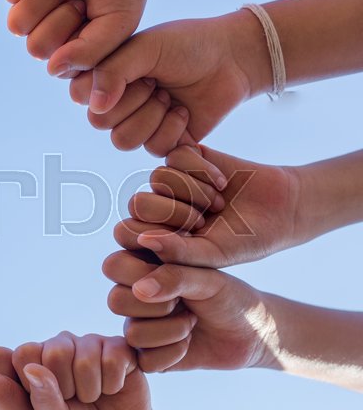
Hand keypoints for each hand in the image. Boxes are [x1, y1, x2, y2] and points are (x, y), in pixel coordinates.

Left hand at [8, 0, 161, 76]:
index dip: (74, 43)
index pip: (59, 67)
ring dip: (42, 1)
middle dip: (58, 21)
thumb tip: (52, 70)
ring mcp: (37, 5)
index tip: (93, 18)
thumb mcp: (119, 21)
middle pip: (36, 48)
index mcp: (78, 45)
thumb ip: (91, 53)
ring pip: (17, 25)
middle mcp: (55, 29)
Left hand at [12, 332, 174, 409]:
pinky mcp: (119, 346)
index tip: (51, 400)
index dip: (40, 382)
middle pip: (56, 352)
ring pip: (86, 359)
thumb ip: (42, 397)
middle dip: (68, 387)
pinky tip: (112, 388)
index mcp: (39, 357)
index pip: (26, 352)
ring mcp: (91, 342)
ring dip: (92, 389)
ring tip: (94, 396)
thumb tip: (31, 368)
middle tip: (75, 399)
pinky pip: (113, 359)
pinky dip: (113, 383)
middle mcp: (63, 344)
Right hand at [73, 10, 270, 152]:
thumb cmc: (186, 45)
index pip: (81, 96)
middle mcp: (116, 102)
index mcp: (104, 76)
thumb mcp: (145, 47)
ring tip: (169, 97)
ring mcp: (138, 123)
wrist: (232, 59)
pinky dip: (172, 129)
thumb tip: (94, 107)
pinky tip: (183, 111)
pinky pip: (153, 149)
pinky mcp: (163, 141)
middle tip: (156, 82)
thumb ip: (112, 71)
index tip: (134, 65)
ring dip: (151, 117)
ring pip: (123, 141)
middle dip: (133, 100)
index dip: (107, 84)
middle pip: (99, 122)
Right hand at [103, 251, 275, 372]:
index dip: (139, 274)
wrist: (250, 333)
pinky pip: (145, 360)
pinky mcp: (147, 354)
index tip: (175, 277)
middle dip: (158, 306)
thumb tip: (139, 288)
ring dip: (171, 331)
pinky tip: (188, 345)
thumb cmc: (230, 298)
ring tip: (191, 323)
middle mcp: (135, 295)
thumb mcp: (209, 280)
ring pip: (132, 333)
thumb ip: (175, 276)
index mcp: (143, 266)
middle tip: (184, 303)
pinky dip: (173, 354)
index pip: (114, 266)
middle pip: (115, 301)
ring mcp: (139, 325)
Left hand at [115, 145, 301, 267]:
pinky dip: (204, 170)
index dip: (160, 234)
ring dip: (195, 191)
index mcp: (155, 236)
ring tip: (218, 203)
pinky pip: (178, 155)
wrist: (281, 209)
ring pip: (158, 177)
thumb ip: (177, 252)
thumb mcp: (213, 255)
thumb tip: (142, 239)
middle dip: (176, 213)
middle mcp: (158, 208)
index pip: (128, 231)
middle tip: (205, 219)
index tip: (193, 239)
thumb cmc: (245, 240)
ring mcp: (171, 181)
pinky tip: (223, 182)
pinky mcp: (187, 156)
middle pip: (138, 202)